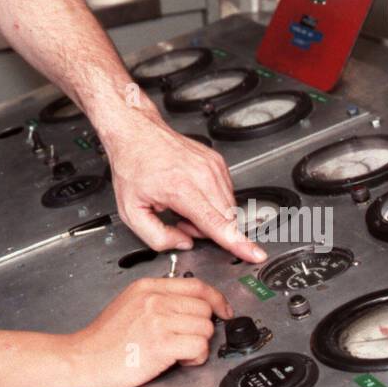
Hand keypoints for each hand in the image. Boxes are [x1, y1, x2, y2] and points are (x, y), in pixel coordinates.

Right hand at [68, 277, 232, 386]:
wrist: (82, 358)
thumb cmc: (103, 339)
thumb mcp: (129, 304)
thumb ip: (157, 299)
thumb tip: (187, 305)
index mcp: (147, 287)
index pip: (196, 284)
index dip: (216, 299)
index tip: (223, 310)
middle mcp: (154, 299)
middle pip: (205, 306)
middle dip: (202, 327)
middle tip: (187, 339)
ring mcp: (158, 319)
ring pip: (205, 327)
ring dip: (198, 344)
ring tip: (178, 351)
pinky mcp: (161, 343)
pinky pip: (199, 347)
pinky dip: (194, 357)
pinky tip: (177, 360)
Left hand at [103, 113, 266, 262]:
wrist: (137, 132)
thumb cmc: (133, 165)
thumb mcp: (131, 211)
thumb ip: (156, 237)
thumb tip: (183, 244)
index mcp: (181, 188)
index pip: (217, 224)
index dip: (238, 243)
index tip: (256, 254)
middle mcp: (202, 175)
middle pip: (225, 220)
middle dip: (206, 230)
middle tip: (179, 220)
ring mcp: (213, 166)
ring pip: (228, 208)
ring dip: (210, 216)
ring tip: (182, 205)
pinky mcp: (218, 162)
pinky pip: (226, 193)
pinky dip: (212, 201)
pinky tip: (191, 195)